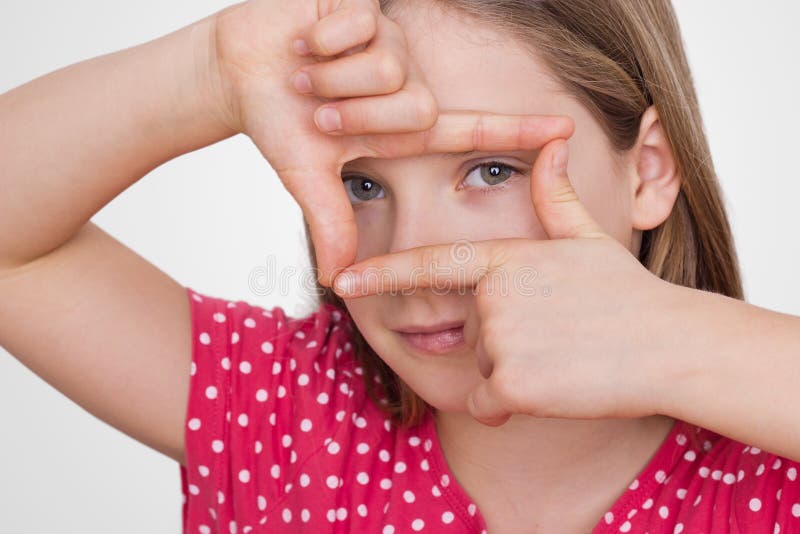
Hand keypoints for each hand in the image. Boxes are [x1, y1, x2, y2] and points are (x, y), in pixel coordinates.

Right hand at [200, 0, 575, 284]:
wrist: (239, 67)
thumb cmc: (276, 119)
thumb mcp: (306, 175)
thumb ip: (329, 222)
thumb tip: (334, 280)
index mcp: (397, 128)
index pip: (467, 130)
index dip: (517, 132)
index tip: (566, 132)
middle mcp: (404, 85)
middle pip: (419, 106)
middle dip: (357, 112)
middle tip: (318, 107)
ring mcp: (390, 45)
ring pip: (390, 68)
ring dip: (333, 77)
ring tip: (309, 70)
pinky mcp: (371, 8)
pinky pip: (362, 27)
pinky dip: (323, 39)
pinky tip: (309, 38)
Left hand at [331, 138, 682, 425]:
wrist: (671, 347)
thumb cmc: (629, 294)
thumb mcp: (590, 240)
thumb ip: (557, 198)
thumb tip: (554, 144)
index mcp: (507, 257)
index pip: (432, 265)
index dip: (383, 272)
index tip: (341, 278)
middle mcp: (495, 295)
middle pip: (474, 334)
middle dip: (507, 345)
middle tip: (559, 338)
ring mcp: (501, 338)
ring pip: (484, 370)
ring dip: (516, 374)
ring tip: (565, 359)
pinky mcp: (511, 382)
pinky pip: (489, 403)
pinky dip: (514, 405)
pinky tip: (558, 386)